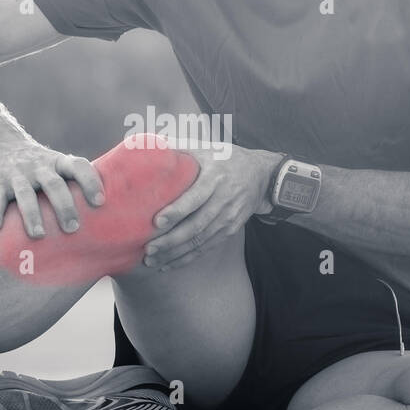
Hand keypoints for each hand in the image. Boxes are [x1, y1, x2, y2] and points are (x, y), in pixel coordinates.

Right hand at [0, 140, 104, 237]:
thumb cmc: (36, 166)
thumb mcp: (55, 166)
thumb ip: (73, 185)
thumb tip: (104, 217)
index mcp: (58, 163)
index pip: (79, 167)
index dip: (90, 182)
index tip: (100, 202)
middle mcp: (39, 166)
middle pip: (54, 185)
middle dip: (64, 206)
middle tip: (73, 229)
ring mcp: (16, 173)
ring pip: (25, 194)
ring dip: (32, 215)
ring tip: (38, 235)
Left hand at [143, 145, 274, 269]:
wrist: (262, 175)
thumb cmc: (227, 159)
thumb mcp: (207, 149)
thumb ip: (179, 149)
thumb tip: (147, 146)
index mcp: (215, 177)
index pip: (195, 197)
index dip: (177, 211)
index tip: (157, 222)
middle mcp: (224, 199)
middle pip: (196, 225)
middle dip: (171, 240)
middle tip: (148, 249)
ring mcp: (229, 217)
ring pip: (200, 240)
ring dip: (175, 253)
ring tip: (153, 260)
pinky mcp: (230, 229)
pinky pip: (207, 247)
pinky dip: (188, 258)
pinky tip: (169, 264)